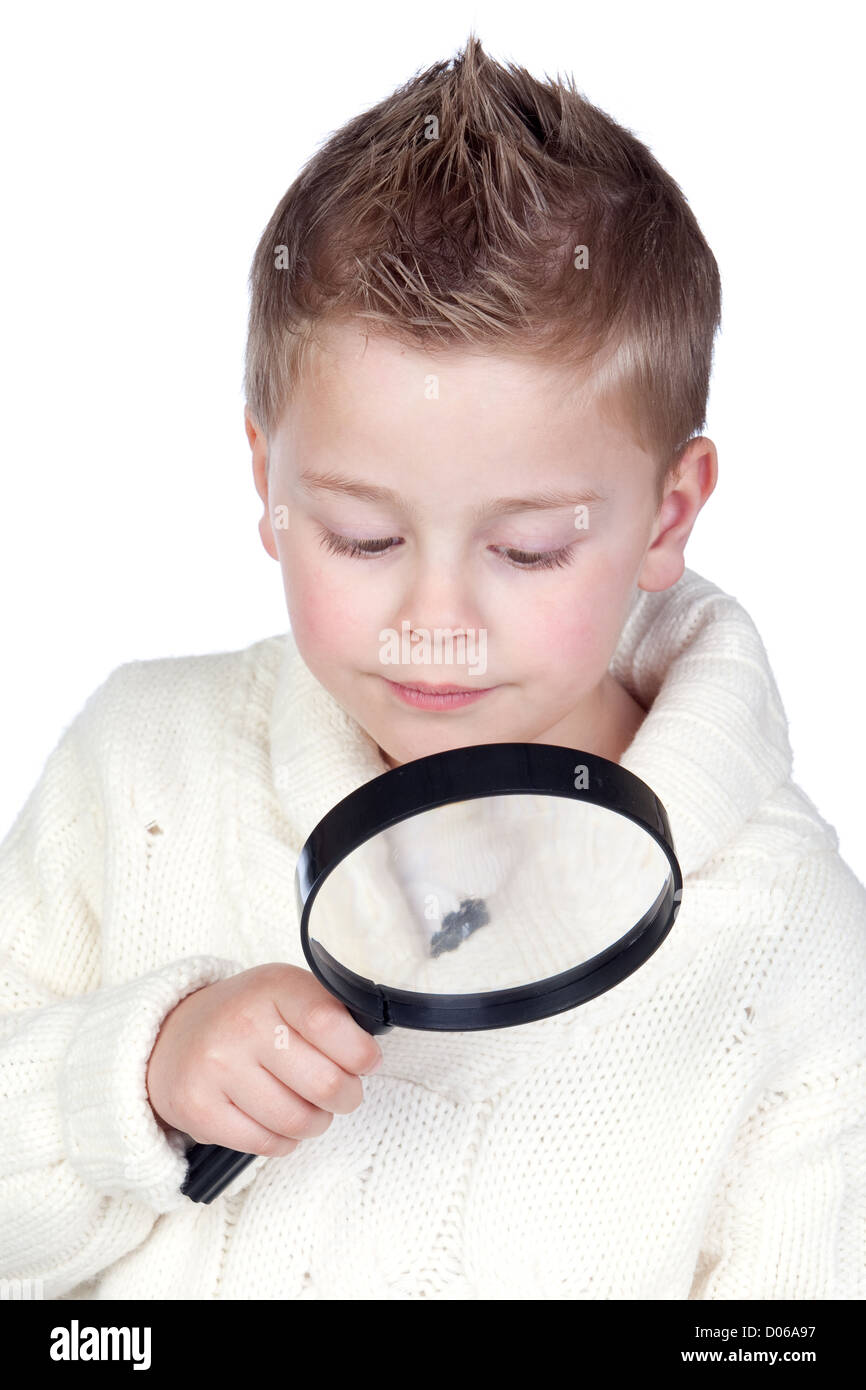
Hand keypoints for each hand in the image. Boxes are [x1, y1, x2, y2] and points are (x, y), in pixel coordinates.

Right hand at [145, 963, 382, 1156]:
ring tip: (310, 1109)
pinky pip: (266, 1144)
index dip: (361, 1053)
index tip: (366, 1061)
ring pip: (298, 1121)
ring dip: (316, 1123)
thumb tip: (370, 1054)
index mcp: (273, 986)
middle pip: (324, 1083)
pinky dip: (284, 1141)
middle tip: (343, 1093)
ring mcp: (217, 1066)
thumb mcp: (285, 993)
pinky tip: (277, 1122)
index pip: (330, 1023)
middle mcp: (243, 1023)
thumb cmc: (246, 1017)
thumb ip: (329, 1013)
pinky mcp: (199, 1108)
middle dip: (347, 1096)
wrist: (171, 1038)